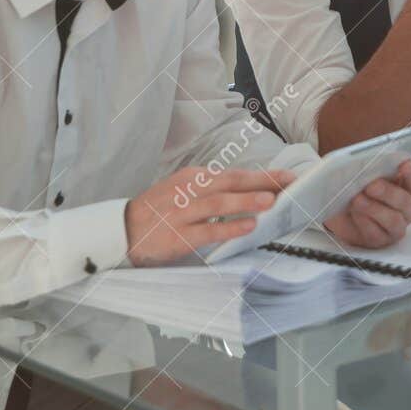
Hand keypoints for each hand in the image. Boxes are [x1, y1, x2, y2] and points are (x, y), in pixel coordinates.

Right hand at [125, 167, 294, 265]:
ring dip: (247, 201)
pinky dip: (229, 227)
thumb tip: (251, 191)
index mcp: (192, 177)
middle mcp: (188, 190)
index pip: (233, 174)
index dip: (262, 175)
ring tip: (272, 200)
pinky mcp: (177, 235)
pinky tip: (249, 226)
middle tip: (290, 183)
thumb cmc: (158, 212)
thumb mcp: (183, 191)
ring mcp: (182, 212)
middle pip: (231, 182)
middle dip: (263, 182)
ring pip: (219, 203)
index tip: (288, 177)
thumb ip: (212, 190)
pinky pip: (207, 230)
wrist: (120, 231)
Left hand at [323, 159, 410, 249]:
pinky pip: (376, 233)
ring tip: (358, 199)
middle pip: (406, 202)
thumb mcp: (367, 177)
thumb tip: (376, 162)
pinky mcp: (380, 240)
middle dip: (389, 192)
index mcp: (407, 190)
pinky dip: (364, 221)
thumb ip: (377, 170)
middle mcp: (405, 210)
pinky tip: (355, 213)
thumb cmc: (358, 191)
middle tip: (372, 185)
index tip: (405, 164)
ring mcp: (395, 227)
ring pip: (394, 220)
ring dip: (374, 208)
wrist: (341, 212)